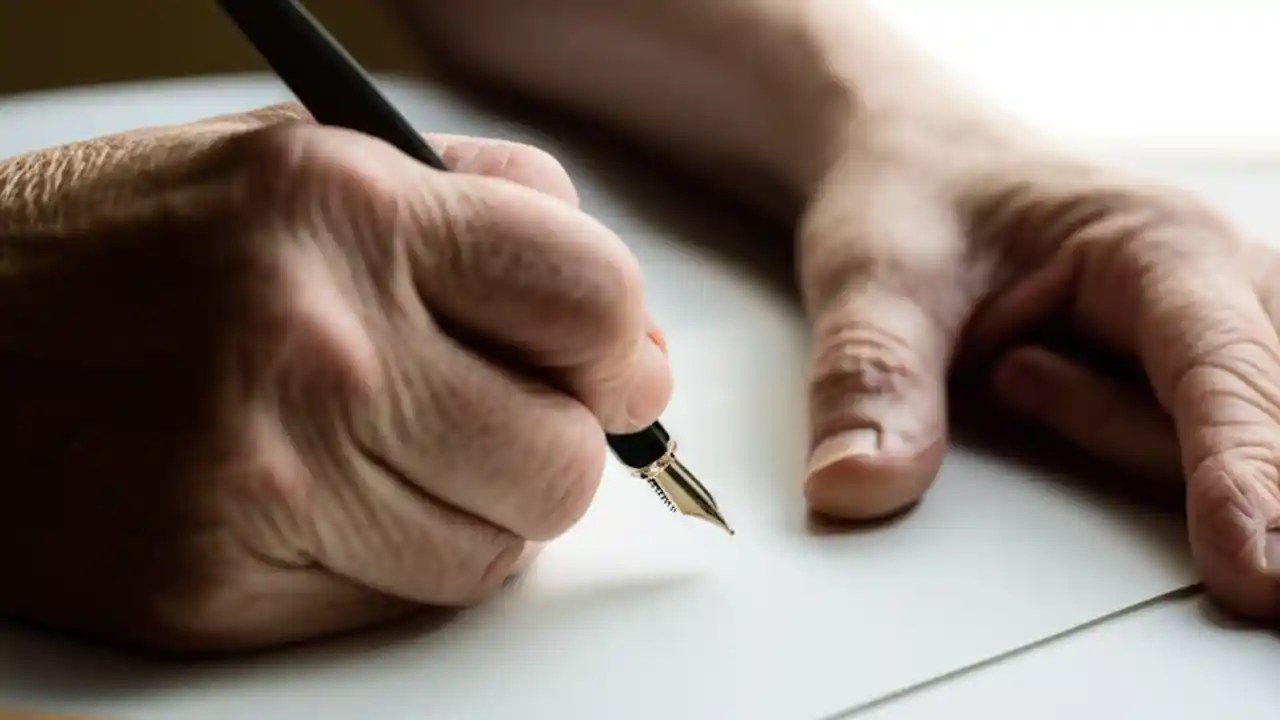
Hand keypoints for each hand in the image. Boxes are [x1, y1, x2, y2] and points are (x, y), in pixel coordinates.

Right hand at [0, 105, 670, 651]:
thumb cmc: (125, 250)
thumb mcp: (302, 161)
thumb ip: (477, 208)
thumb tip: (620, 323)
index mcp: (349, 211)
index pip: (592, 300)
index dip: (620, 346)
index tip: (611, 367)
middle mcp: (316, 345)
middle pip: (565, 457)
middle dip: (556, 443)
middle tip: (503, 417)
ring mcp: (268, 478)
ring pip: (499, 549)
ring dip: (477, 510)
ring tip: (393, 451)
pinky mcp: (221, 585)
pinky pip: (405, 603)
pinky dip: (399, 562)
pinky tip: (333, 501)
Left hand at [798, 102, 1279, 619]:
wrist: (913, 164)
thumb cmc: (912, 197)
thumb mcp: (873, 276)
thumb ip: (871, 379)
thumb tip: (856, 485)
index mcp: (1157, 244)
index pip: (1223, 370)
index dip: (1244, 471)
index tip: (1249, 567)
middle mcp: (1216, 285)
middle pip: (1253, 416)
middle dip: (1210, 471)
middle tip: (1027, 399)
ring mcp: (1217, 332)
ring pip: (1234, 439)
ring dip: (1116, 437)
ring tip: (1003, 364)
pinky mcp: (1193, 375)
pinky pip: (1190, 447)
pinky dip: (1120, 443)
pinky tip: (1028, 384)